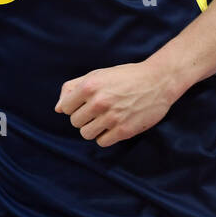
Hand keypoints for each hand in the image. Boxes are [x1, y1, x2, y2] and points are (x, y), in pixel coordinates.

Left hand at [54, 60, 178, 146]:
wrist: (158, 81)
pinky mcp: (124, 130)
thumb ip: (73, 88)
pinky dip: (105, 136)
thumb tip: (57, 109)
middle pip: (75, 122)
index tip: (85, 103)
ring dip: (93, 128)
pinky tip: (114, 126)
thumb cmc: (125, 77)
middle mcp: (99, 101)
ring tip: (105, 119)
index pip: (65, 108)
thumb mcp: (97, 75)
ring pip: (86, 134)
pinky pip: (102, 142)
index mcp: (90, 85)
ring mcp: (112, 117)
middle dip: (84, 117)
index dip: (73, 106)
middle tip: (99, 110)